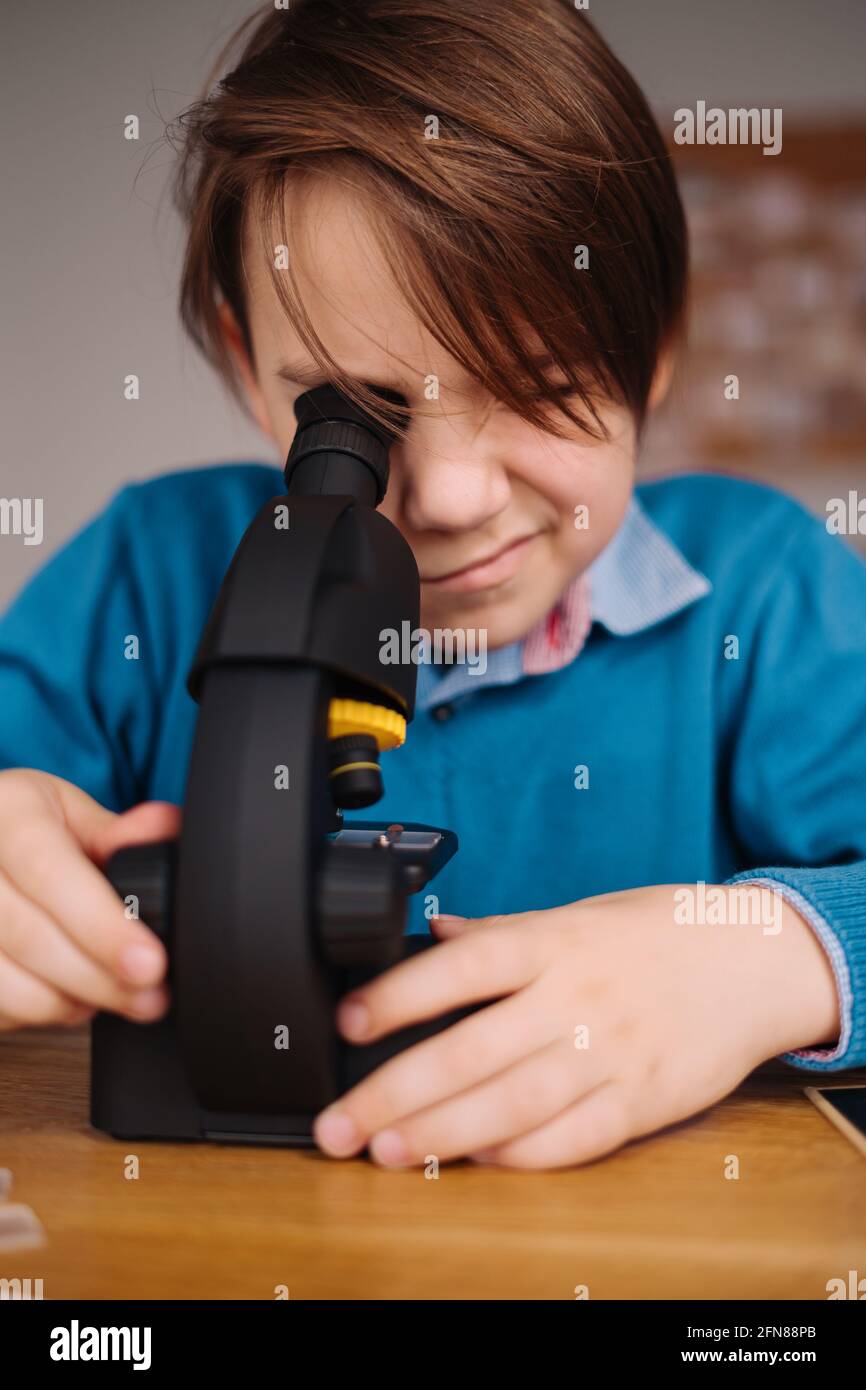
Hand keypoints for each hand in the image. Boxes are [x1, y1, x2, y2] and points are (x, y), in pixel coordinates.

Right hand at [0, 769, 177, 1031]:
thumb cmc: (22, 828)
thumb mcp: (67, 813)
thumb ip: (117, 832)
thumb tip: (166, 830)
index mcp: (7, 811)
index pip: (50, 873)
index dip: (102, 925)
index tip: (150, 963)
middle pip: (29, 937)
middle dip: (99, 978)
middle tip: (150, 997)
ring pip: (5, 983)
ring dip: (66, 1001)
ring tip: (106, 992)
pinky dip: (34, 1013)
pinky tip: (62, 994)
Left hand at [313, 884, 838, 1169]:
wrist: (752, 961)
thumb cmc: (656, 932)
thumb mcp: (577, 914)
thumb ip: (502, 931)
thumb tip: (432, 934)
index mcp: (554, 942)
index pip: (464, 967)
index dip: (401, 994)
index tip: (349, 1020)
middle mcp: (577, 997)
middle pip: (473, 1051)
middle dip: (397, 1092)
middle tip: (342, 1124)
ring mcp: (611, 1053)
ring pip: (515, 1104)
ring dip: (445, 1134)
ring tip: (389, 1152)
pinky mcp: (643, 1101)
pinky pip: (573, 1138)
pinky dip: (522, 1155)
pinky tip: (476, 1161)